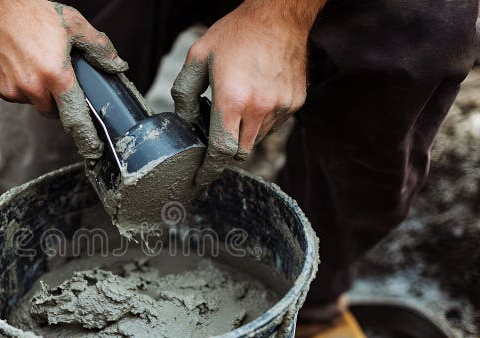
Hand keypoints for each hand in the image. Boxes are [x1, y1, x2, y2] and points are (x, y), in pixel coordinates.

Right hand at [0, 0, 127, 158]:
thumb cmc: (32, 11)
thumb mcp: (73, 23)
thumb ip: (99, 48)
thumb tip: (117, 67)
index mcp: (55, 75)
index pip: (75, 118)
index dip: (86, 137)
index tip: (93, 152)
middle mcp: (31, 88)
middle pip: (52, 109)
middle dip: (57, 97)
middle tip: (56, 72)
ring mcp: (10, 90)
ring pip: (32, 102)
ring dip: (37, 90)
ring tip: (34, 61)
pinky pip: (14, 95)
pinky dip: (18, 85)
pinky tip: (17, 62)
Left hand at [171, 0, 324, 184]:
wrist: (279, 16)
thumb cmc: (236, 34)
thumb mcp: (197, 57)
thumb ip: (184, 93)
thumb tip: (184, 122)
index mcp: (233, 99)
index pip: (221, 150)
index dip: (209, 169)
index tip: (201, 178)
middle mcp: (260, 108)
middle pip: (240, 152)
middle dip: (225, 152)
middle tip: (214, 137)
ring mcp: (281, 107)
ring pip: (257, 139)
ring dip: (243, 133)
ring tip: (237, 103)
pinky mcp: (295, 102)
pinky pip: (273, 124)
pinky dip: (261, 119)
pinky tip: (255, 94)